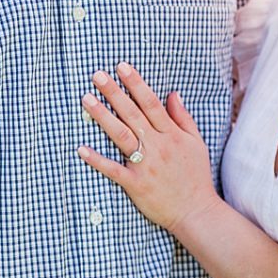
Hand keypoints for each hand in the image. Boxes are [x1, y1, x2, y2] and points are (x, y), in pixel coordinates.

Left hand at [78, 63, 219, 237]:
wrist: (196, 211)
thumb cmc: (196, 176)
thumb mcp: (197, 143)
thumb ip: (183, 118)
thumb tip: (172, 94)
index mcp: (173, 135)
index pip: (151, 103)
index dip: (136, 84)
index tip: (122, 67)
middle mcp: (159, 146)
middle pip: (133, 114)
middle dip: (115, 93)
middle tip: (98, 75)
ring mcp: (146, 165)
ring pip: (122, 135)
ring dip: (103, 117)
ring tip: (87, 99)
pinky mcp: (136, 184)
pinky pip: (113, 170)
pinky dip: (97, 160)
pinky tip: (81, 149)